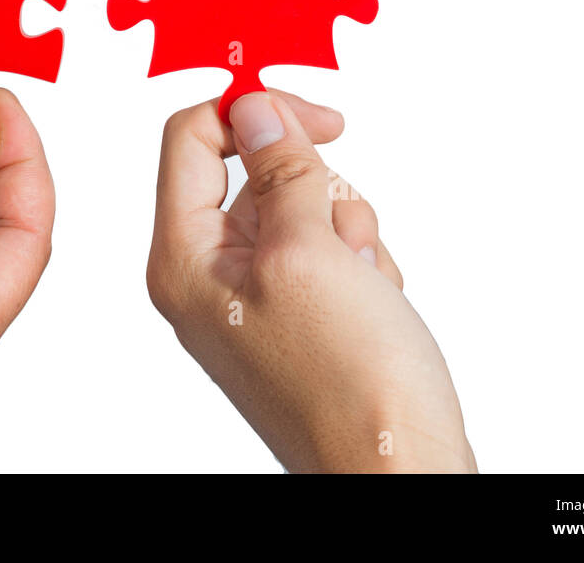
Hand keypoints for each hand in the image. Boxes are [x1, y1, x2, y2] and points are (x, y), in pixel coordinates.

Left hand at [146, 90, 473, 472]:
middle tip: (341, 238)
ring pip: (303, 207)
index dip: (251, 113)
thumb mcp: (310, 252)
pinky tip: (375, 304)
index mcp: (183, 260)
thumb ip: (281, 170)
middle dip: (317, 190)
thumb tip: (253, 108)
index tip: (317, 116)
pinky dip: (363, 262)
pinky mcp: (300, 314)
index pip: (191, 141)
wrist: (400, 475)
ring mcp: (256, 297)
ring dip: (349, 230)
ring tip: (363, 283)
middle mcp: (209, 277)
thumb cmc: (350, 387)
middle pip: (256, 174)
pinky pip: (330, 248)